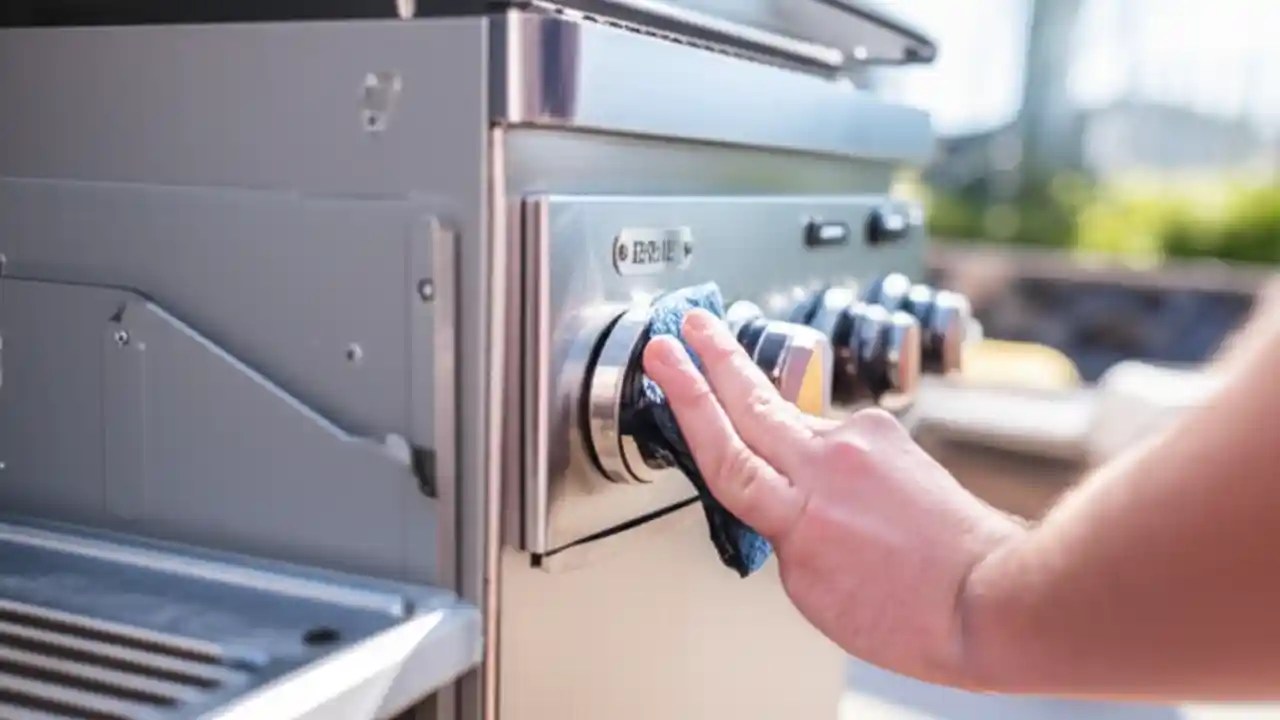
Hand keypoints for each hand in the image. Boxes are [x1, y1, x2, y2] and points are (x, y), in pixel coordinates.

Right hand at [642, 309, 1025, 685]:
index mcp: (799, 515)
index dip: (688, 400)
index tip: (664, 359)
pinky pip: (836, 433)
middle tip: (687, 322)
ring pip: (794, 417)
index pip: (726, 449)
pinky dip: (821, 445)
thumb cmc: (910, 614)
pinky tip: (827, 466)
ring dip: (763, 401)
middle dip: (714, 356)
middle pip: (754, 401)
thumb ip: (783, 535)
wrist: (990, 596)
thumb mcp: (813, 594)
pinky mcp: (890, 437)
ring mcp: (863, 443)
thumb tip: (778, 502)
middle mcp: (828, 465)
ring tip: (742, 388)